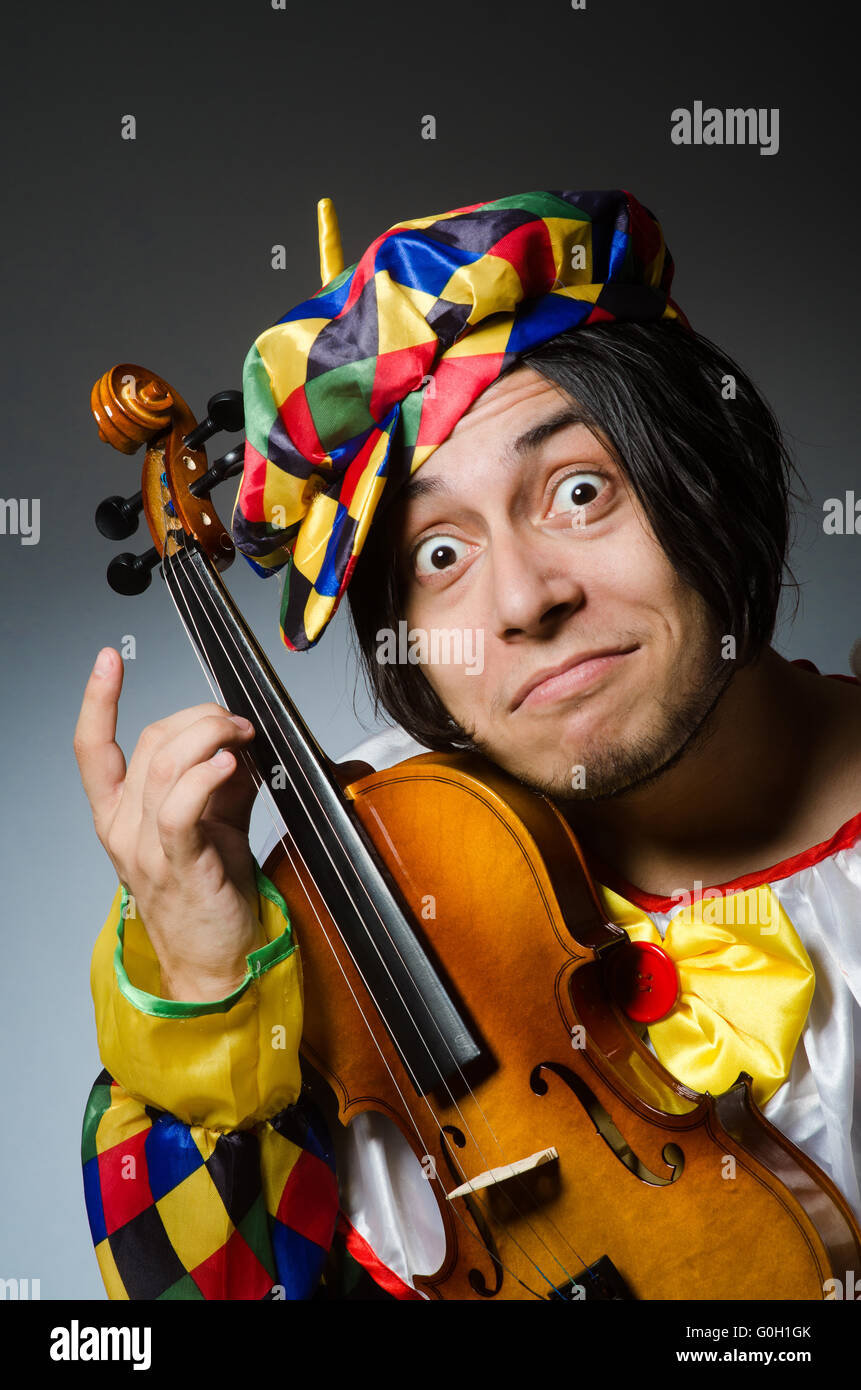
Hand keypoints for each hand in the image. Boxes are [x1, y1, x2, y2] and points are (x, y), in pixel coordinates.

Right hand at [74, 647, 262, 1000]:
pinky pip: (180, 808)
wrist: (218, 961)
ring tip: (241, 738)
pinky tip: (229, 766)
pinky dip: (206, 776)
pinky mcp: (179, 866)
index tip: (108, 662)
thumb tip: (236, 739)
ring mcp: (146, 849)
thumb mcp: (210, 820)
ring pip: (164, 765)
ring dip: (211, 737)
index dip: (98, 701)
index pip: (91, 749)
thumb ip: (216, 777)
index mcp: (119, 816)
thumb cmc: (211, 893)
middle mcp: (123, 829)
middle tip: (238, 724)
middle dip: (200, 717)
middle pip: (151, 742)